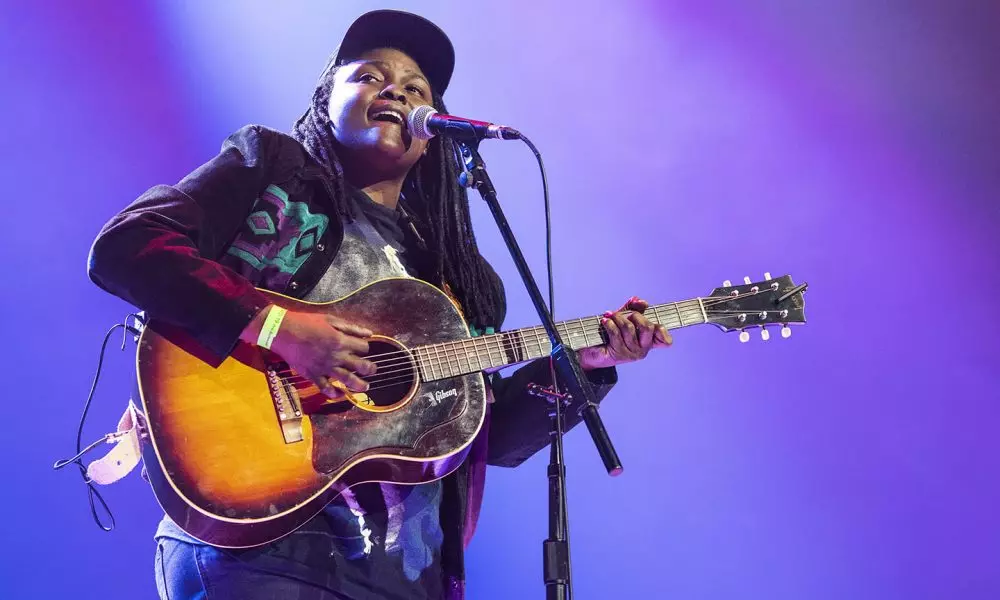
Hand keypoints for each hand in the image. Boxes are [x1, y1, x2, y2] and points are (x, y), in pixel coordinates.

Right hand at [246, 308, 375, 398]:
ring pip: (347, 380)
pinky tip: (340, 395)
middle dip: (369, 369)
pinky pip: (325, 388)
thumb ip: (350, 327)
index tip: (363, 348)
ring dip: (359, 385)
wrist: (283, 332)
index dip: (365, 347)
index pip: (363, 348)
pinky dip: (334, 394)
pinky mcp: (313, 375)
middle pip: (360, 366)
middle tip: (372, 370)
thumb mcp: (330, 320)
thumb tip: (369, 333)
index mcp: (341, 341)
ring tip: (365, 387)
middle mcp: (336, 356)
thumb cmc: (307, 323)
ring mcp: (325, 367)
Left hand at [577, 297, 671, 369]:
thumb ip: (633, 308)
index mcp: (649, 341)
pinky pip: (616, 333)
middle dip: (635, 315)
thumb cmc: (610, 333)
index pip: (665, 341)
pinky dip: (609, 324)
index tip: (654, 322)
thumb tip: (639, 300)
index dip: (663, 331)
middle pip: (647, 327)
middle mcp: (643, 349)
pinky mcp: (619, 355)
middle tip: (624, 314)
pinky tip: (604, 321)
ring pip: (629, 328)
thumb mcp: (623, 318)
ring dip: (618, 317)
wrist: (591, 350)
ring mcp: (632, 353)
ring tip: (610, 316)